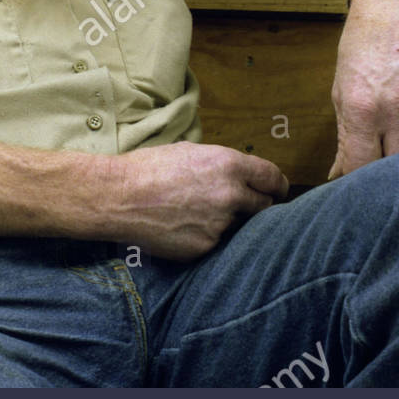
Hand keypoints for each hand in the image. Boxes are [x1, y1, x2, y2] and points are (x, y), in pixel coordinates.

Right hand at [109, 141, 288, 260]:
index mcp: (229, 165)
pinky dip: (208, 237)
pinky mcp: (206, 247)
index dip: (277, 185)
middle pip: (265, 206)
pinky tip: (186, 227)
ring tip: (201, 215)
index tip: (277, 191)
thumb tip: (239, 174)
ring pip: (240, 227)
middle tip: (242, 205)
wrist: (120, 196)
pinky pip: (217, 243)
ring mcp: (220, 224)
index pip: (273, 178)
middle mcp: (231, 195)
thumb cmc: (150, 168)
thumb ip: (221, 164)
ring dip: (230, 223)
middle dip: (257, 206)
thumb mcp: (190, 152)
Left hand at [327, 0, 398, 179]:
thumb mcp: (341, 88)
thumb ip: (345, 136)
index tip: (355, 190)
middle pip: (396, 170)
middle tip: (380, 188)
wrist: (396, 7)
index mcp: (361, 107)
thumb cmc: (362, 46)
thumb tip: (340, 174)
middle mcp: (396, 110)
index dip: (356, 184)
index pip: (361, 166)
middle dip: (385, 183)